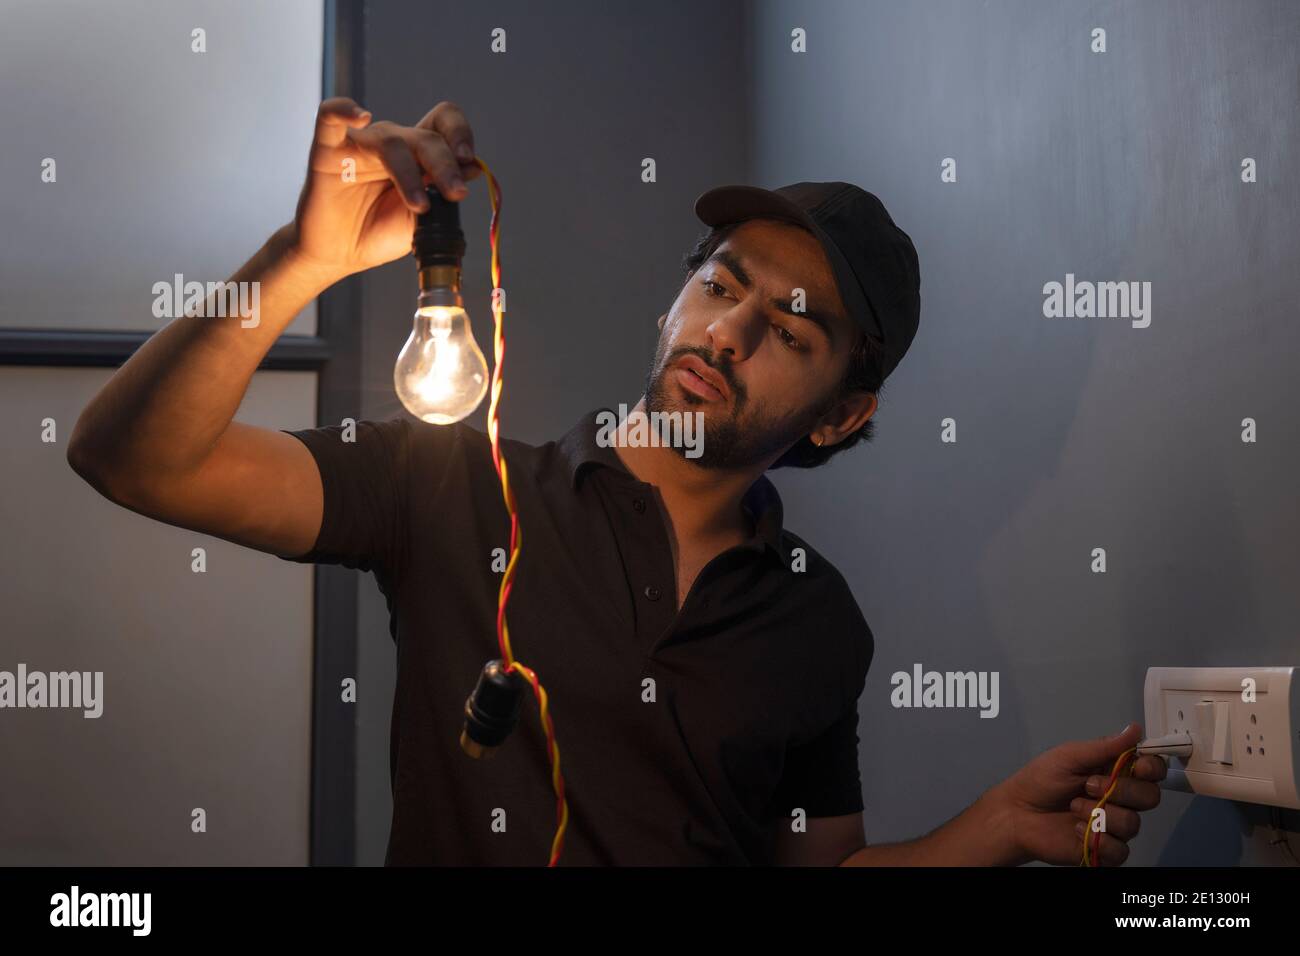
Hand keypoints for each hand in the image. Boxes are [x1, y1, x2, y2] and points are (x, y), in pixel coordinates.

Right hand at [286, 98, 481, 280]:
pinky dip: (343, 110)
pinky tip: (361, 117)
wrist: (341, 254)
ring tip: (419, 206)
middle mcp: (392, 142)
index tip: (469, 161)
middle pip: (425, 136)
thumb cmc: (380, 233)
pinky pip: (330, 117)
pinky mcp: (328, 150)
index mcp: (417, 154)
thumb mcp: (424, 219)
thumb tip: (475, 167)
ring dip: (410, 173)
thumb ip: (445, 193)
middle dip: (445, 165)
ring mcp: (360, 144)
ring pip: (391, 140)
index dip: (460, 134)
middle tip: (455, 195)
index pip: (443, 123)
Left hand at [991, 722, 1166, 865]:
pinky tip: (1076, 829)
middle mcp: (1121, 799)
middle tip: (1088, 786)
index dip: (1152, 768)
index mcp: (1116, 772)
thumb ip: (1104, 747)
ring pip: (1133, 823)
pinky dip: (1097, 839)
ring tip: (1073, 807)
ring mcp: (1115, 826)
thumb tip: (1135, 729)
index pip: (1152, 770)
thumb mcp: (1069, 757)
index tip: (1138, 767)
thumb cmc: (1041, 780)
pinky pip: (1120, 850)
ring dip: (1099, 814)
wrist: (1018, 813)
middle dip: (1121, 791)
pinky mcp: (1106, 850)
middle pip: (1150, 796)